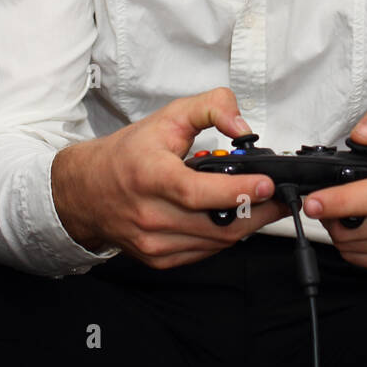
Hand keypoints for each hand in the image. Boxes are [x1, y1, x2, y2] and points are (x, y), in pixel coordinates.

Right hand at [50, 88, 286, 268]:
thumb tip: (241, 126)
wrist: (86, 190)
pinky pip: (204, 252)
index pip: (199, 192)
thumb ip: (210, 108)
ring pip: (217, 242)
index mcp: (150, 176)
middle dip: (258, 211)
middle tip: (280, 197)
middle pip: (217, 224)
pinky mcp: (159, 259)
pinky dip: (224, 237)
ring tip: (263, 205)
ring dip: (247, 225)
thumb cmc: (127, 154)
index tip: (267, 182)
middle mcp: (150, 214)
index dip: (238, 191)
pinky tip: (232, 218)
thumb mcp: (168, 117)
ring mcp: (154, 242)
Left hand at [300, 100, 366, 273]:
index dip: (342, 201)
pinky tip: (354, 225)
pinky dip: (348, 243)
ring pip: (354, 244)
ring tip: (341, 208)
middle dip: (330, 214)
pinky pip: (360, 258)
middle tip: (321, 199)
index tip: (313, 202)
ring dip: (337, 228)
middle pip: (359, 226)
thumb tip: (363, 133)